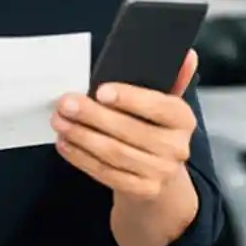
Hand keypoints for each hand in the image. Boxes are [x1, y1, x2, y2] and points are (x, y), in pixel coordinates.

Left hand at [53, 50, 198, 201]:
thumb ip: (172, 79)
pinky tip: (65, 143)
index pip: (159, 107)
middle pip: (130, 130)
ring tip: (59, 121)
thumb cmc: (155, 130)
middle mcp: (177, 148)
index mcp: (184, 119)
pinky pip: (106, 172)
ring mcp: (160, 173)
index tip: (100, 90)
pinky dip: (81, 157)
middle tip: (66, 103)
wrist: (160, 178)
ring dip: (81, 136)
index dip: (130, 98)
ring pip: (114, 152)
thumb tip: (186, 55)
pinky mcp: (141, 190)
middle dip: (93, 115)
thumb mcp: (164, 104)